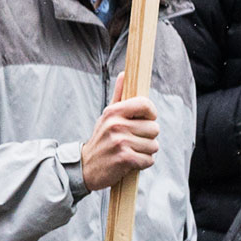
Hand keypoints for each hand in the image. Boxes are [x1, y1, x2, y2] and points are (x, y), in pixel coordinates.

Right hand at [81, 73, 161, 190]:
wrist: (86, 167)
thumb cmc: (102, 140)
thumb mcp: (106, 117)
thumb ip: (118, 96)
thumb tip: (124, 74)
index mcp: (113, 112)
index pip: (145, 104)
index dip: (151, 114)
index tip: (146, 120)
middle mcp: (116, 124)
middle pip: (155, 128)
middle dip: (148, 138)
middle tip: (134, 141)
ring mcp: (120, 141)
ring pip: (154, 146)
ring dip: (146, 152)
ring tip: (131, 151)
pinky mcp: (124, 158)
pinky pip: (149, 160)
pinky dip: (142, 164)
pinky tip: (130, 162)